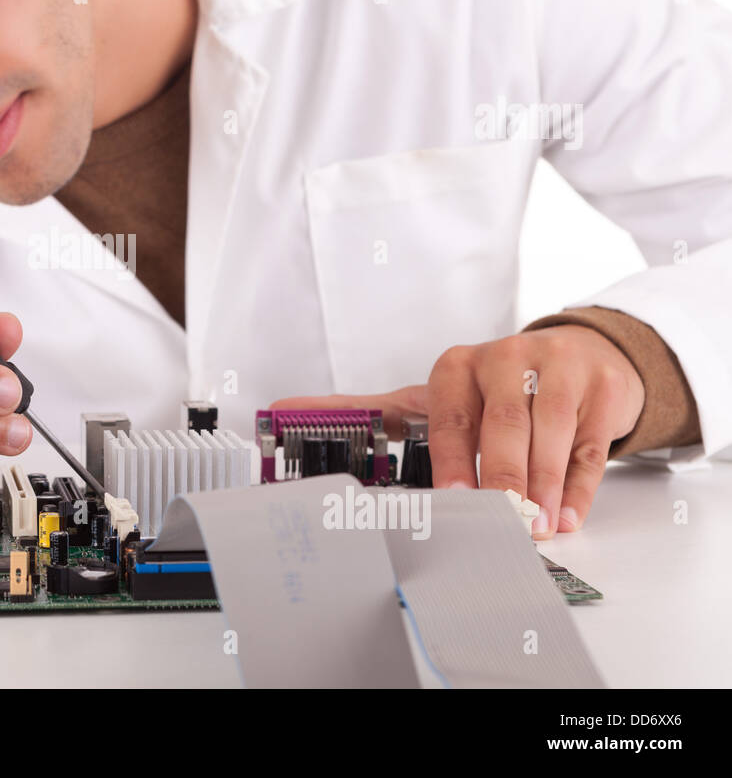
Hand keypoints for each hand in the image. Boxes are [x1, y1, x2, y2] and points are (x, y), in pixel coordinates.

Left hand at [270, 325, 643, 538]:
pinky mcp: (603, 386)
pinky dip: (578, 487)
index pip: (450, 414)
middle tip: (505, 518)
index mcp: (457, 366)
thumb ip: (365, 412)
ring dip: (544, 487)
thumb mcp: (431, 399)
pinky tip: (566, 515)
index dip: (452, 459)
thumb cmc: (494, 390)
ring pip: (552, 434)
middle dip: (504, 476)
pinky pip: (591, 445)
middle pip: (506, 424)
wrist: (578, 357)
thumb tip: (280, 412)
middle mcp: (506, 358)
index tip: (453, 498)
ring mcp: (560, 367)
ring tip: (536, 526)